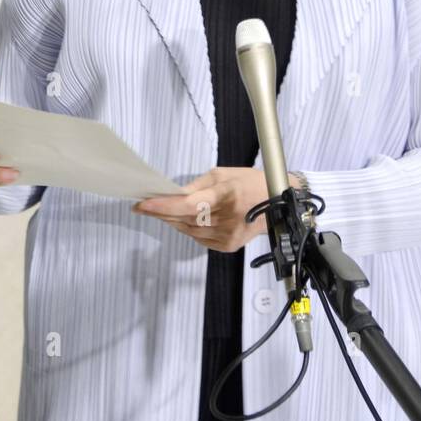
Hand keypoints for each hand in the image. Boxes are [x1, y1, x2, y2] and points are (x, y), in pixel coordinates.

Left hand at [133, 166, 272, 251]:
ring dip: (174, 221)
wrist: (278, 205)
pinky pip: (199, 239)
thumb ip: (197, 185)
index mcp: (226, 195)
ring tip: (166, 211)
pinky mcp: (228, 246)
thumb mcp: (224, 174)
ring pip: (189, 230)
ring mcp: (227, 235)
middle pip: (184, 219)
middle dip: (162, 212)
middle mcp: (227, 219)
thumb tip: (174, 195)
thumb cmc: (250, 183)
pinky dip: (190, 229)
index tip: (142, 204)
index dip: (163, 206)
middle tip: (146, 206)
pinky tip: (188, 220)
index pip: (187, 205)